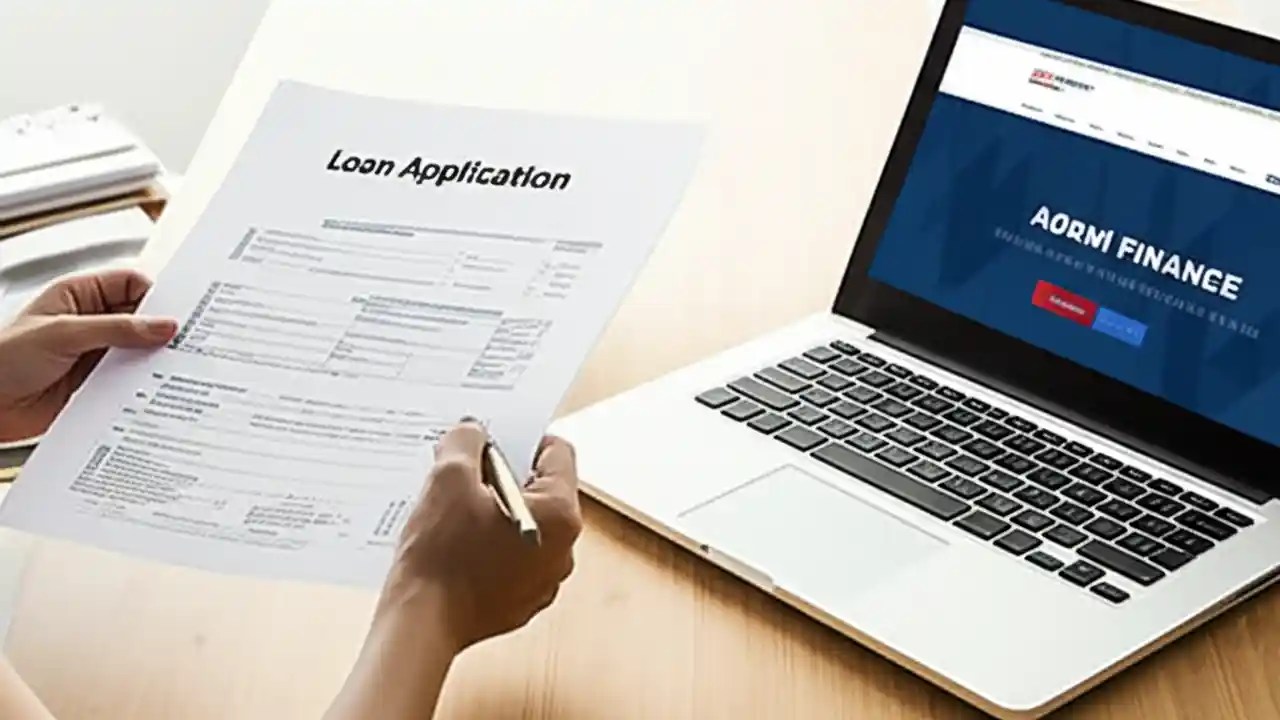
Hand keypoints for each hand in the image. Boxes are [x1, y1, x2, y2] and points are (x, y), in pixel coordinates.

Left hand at [0, 269, 175, 441]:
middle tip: (186, 340)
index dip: (156, 296)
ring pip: (138, 351)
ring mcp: (95, 353)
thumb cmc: (2, 359)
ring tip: (175, 366)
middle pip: (141, 318)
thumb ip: (116, 329)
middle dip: (161, 329)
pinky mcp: (97, 383)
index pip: (130, 284)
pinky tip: (155, 388)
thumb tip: (162, 325)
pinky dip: (144, 384)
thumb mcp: (63, 334)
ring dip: (153, 359)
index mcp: (79, 295)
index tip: (178, 313)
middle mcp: (90, 322)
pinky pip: (130, 380)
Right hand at [381, 422, 582, 650]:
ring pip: (524, 524)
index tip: (489, 442)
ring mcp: (544, 579)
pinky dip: (488, 544)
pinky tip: (455, 544)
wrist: (420, 625)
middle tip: (463, 475)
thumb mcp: (448, 478)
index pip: (556, 453)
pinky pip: (512, 556)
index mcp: (559, 515)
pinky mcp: (521, 599)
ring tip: (453, 512)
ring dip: (492, 510)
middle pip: (540, 490)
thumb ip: (466, 441)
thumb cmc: (440, 557)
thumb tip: (473, 432)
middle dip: (501, 476)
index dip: (521, 439)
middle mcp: (563, 549)